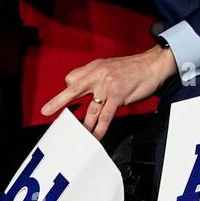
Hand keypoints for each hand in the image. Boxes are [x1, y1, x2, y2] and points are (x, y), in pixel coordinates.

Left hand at [40, 45, 177, 140]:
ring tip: (79, 136)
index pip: (73, 78)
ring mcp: (107, 85)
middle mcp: (98, 75)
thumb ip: (96, 77)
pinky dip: (100, 127)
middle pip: (74, 88)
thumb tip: (85, 89)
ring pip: (91, 108)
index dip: (70, 90)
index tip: (68, 100)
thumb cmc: (133, 68)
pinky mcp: (118, 95)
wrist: (153, 64)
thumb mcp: (110, 67)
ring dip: (85, 124)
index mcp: (95, 67)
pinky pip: (106, 115)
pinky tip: (96, 135)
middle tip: (46, 111)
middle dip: (59, 100)